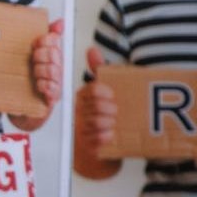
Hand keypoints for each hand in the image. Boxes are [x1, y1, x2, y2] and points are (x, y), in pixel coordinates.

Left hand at [9, 20, 63, 131]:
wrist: (21, 106)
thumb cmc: (28, 81)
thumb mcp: (33, 57)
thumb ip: (46, 38)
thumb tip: (60, 23)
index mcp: (54, 58)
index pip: (54, 41)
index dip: (43, 41)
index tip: (33, 45)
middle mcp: (57, 70)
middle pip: (54, 55)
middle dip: (39, 56)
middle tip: (32, 63)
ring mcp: (56, 85)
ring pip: (53, 71)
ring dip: (40, 72)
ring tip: (34, 76)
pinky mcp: (51, 100)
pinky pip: (53, 89)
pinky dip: (45, 86)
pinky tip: (39, 87)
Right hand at [73, 46, 121, 179]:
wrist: (108, 146)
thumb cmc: (106, 114)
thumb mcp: (104, 90)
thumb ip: (99, 70)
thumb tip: (91, 49)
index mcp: (83, 97)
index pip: (92, 90)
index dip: (104, 92)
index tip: (113, 95)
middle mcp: (80, 114)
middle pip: (97, 106)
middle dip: (110, 109)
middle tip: (117, 111)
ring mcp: (83, 131)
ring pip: (96, 122)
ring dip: (109, 122)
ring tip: (115, 123)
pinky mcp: (89, 148)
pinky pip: (97, 140)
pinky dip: (106, 137)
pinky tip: (113, 135)